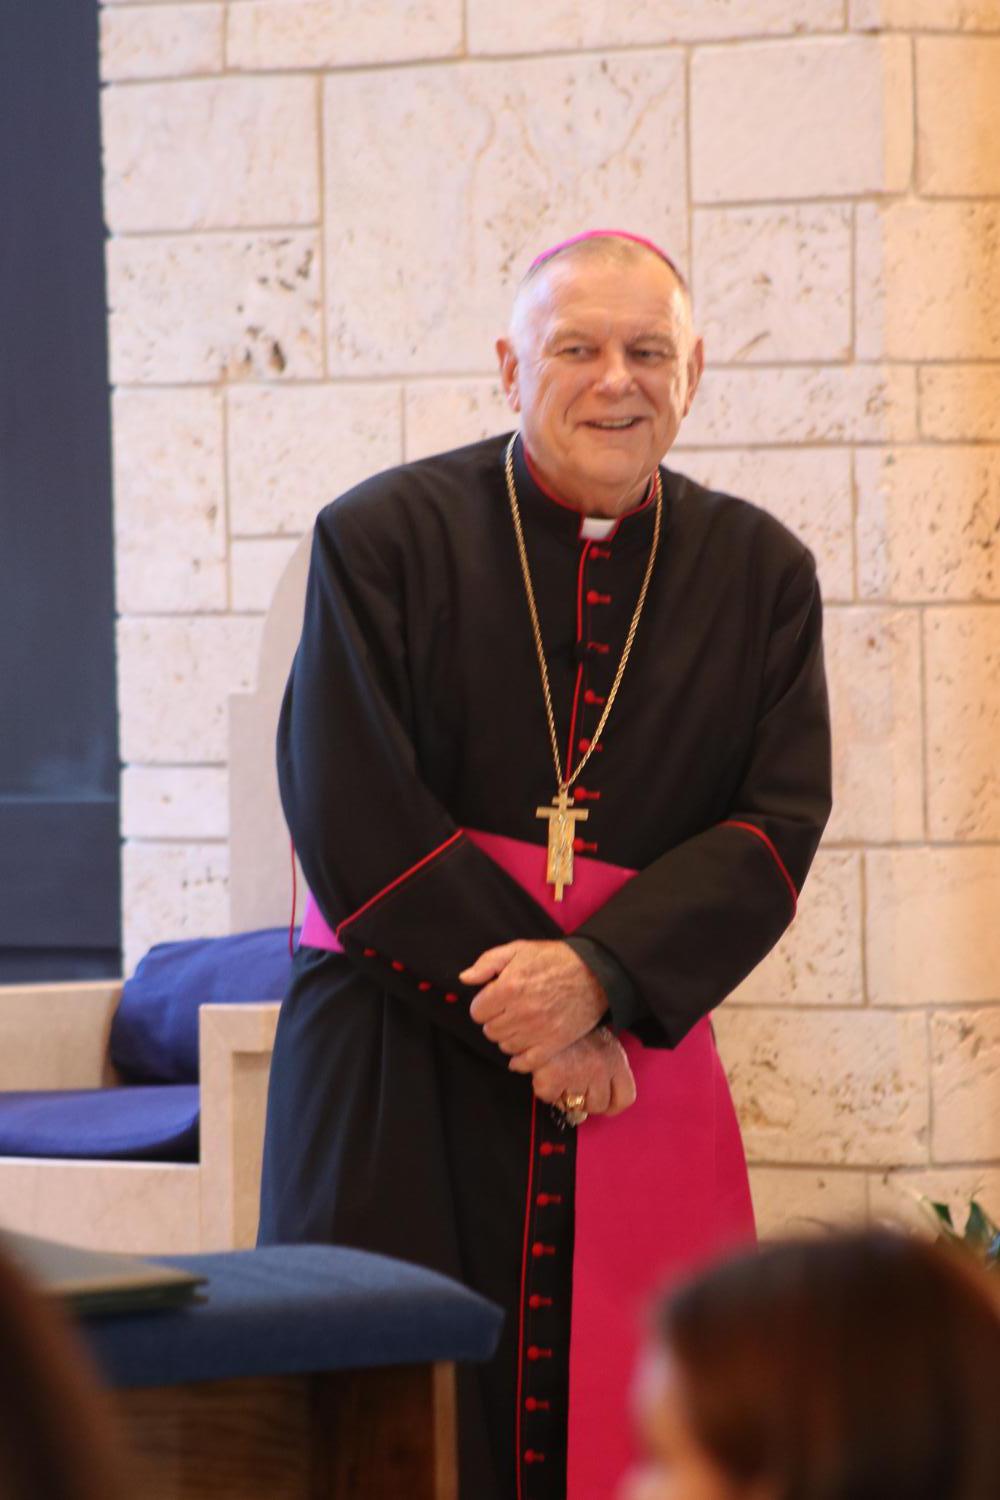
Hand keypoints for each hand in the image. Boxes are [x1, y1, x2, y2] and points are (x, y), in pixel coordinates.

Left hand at [461, 940, 606, 1071]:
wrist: (595, 973)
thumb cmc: (554, 959)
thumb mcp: (519, 949)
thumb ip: (487, 963)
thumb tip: (465, 978)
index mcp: (509, 987)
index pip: (477, 1012)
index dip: (484, 1005)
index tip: (494, 1001)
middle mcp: (521, 1012)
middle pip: (490, 1031)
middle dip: (495, 1021)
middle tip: (507, 1012)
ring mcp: (538, 1031)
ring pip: (506, 1046)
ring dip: (508, 1037)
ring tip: (519, 1024)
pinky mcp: (554, 1044)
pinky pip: (526, 1062)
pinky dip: (520, 1059)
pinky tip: (523, 1048)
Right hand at [530, 1029, 636, 1117]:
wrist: (547, 1005)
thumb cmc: (572, 1021)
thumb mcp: (598, 1039)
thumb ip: (603, 1068)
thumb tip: (595, 1103)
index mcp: (615, 1058)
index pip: (625, 1098)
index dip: (612, 1105)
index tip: (604, 1105)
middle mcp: (600, 1068)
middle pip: (598, 1105)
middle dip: (585, 1099)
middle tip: (574, 1082)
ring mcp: (577, 1075)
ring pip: (572, 1105)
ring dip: (564, 1094)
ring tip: (559, 1072)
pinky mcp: (552, 1078)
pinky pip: (549, 1097)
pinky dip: (545, 1088)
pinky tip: (545, 1071)